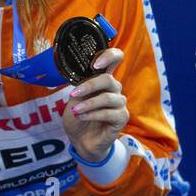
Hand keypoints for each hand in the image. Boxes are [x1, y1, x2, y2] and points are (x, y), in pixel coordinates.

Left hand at [61, 47, 128, 162]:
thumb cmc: (78, 114)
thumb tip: (80, 77)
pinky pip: (109, 114)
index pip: (115, 59)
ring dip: (88, 104)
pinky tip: (81, 117)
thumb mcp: (75, 98)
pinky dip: (92, 114)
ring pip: (108, 98)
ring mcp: (120, 104)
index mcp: (102, 79)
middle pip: (109, 80)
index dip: (109, 56)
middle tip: (73, 94)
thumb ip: (80, 85)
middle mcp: (114, 89)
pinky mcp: (122, 118)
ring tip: (75, 110)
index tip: (95, 64)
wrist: (80, 138)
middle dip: (89, 86)